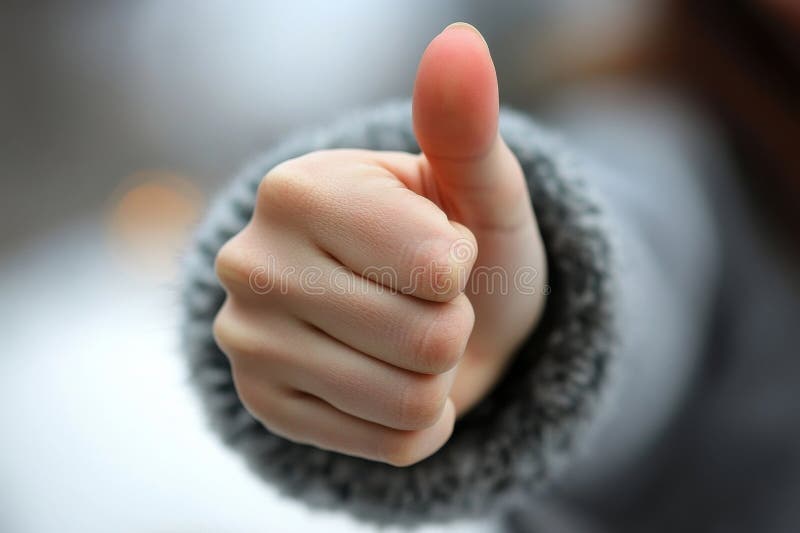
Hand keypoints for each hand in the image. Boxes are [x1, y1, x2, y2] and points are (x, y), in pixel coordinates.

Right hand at [213, 23, 546, 465]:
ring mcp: (247, 342)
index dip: (462, 262)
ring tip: (409, 340)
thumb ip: (463, 124)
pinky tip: (392, 383)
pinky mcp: (264, 407)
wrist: (415, 315)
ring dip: (438, 375)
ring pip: (412, 400)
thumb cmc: (451, 241)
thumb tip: (459, 42)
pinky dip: (418, 421)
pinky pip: (392, 446)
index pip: (439, 267)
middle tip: (422, 300)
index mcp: (296, 189)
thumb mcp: (472, 185)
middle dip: (453, 322)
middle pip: (428, 339)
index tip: (434, 248)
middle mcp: (250, 262)